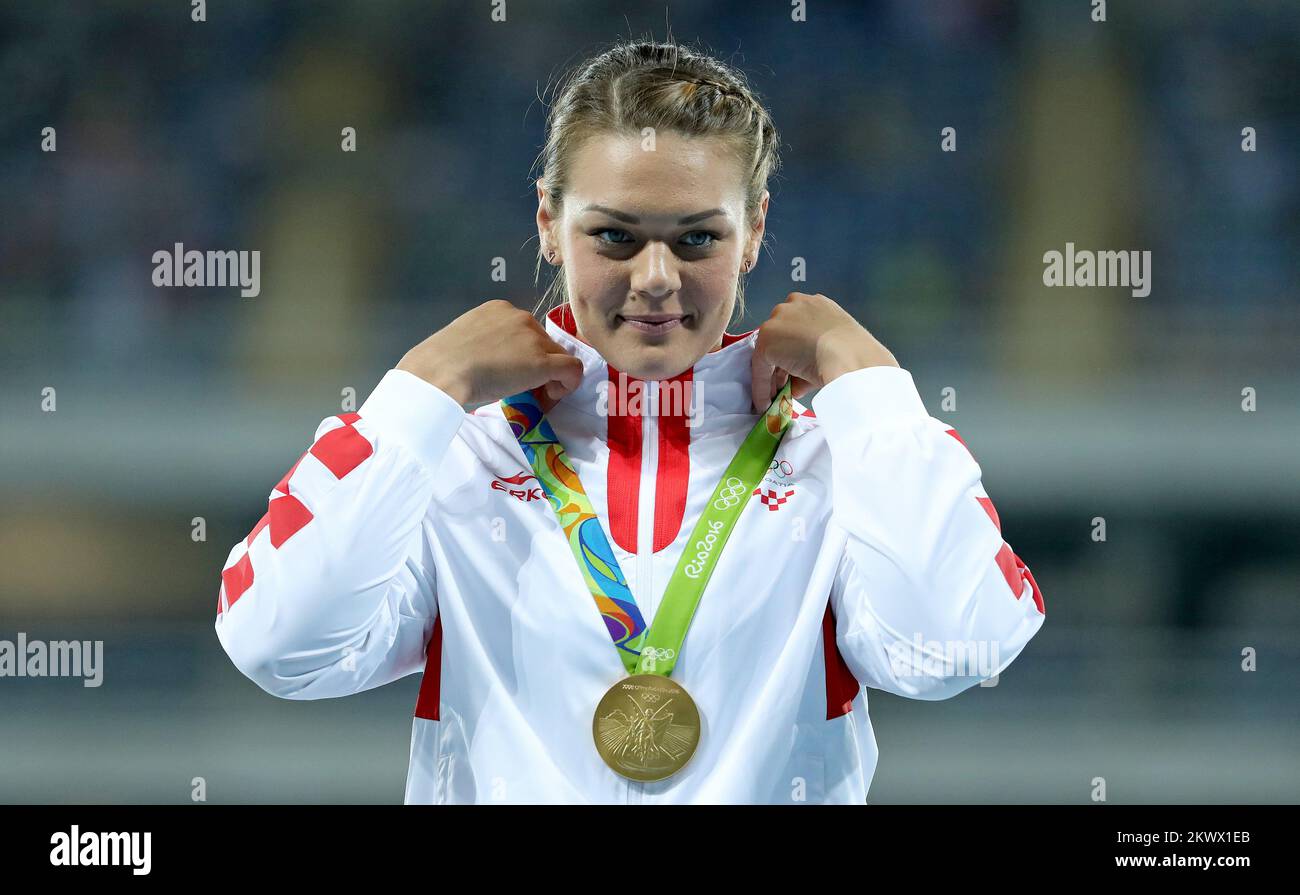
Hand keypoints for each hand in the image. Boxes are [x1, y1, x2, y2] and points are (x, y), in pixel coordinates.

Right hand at [396, 300, 584, 406]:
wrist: (440, 371)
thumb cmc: (440, 360)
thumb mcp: (465, 340)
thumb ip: (484, 344)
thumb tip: (493, 362)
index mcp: (499, 309)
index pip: (524, 331)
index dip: (524, 353)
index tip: (513, 372)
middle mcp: (521, 317)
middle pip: (543, 342)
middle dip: (538, 364)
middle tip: (525, 387)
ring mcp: (533, 339)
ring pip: (557, 355)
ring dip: (551, 374)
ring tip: (537, 394)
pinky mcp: (542, 362)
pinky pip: (572, 368)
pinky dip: (569, 382)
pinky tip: (554, 394)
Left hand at [748, 292, 898, 411]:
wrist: (850, 358)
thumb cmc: (853, 356)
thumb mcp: (834, 350)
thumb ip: (812, 360)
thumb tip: (796, 384)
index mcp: (816, 303)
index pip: (797, 328)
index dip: (795, 352)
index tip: (794, 373)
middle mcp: (794, 304)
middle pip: (780, 336)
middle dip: (782, 362)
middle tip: (782, 385)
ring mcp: (778, 320)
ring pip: (769, 352)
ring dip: (771, 376)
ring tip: (774, 397)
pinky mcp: (766, 341)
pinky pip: (761, 369)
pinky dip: (762, 387)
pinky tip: (765, 404)